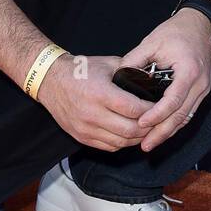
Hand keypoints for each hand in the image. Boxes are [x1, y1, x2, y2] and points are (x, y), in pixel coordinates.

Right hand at [36, 53, 154, 150]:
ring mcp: (86, 128)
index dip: (152, 110)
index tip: (160, 106)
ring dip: (137, 138)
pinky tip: (130, 134)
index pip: (134, 109)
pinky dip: (123, 143)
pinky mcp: (81, 137)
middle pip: (130, 130)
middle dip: (148, 127)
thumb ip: (130, 70)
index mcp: (100, 93)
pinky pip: (108, 147)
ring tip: (147, 129)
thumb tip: (151, 78)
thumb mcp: (107, 64)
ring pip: (121, 142)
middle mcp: (92, 114)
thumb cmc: (79, 70)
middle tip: (158, 121)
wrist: (50, 81)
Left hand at [120, 10, 210, 150]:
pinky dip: (174, 124)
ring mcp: (203, 89)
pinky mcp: (200, 92)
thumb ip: (135, 59)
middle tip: (144, 146)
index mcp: (189, 71)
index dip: (156, 114)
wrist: (201, 24)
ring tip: (149, 144)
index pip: (173, 100)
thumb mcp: (153, 41)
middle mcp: (200, 84)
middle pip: (181, 116)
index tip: (140, 123)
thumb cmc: (178, 31)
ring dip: (168, 133)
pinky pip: (188, 113)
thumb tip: (119, 77)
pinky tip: (161, 132)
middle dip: (161, 133)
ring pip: (185, 118)